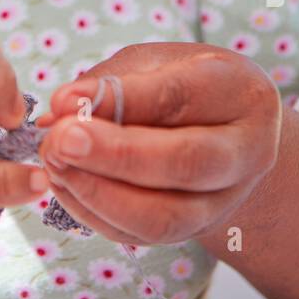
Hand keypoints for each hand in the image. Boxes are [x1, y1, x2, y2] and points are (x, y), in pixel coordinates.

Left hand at [35, 42, 282, 244]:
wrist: (225, 133)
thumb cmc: (183, 83)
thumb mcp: (156, 62)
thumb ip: (113, 83)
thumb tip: (60, 110)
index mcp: (240, 93)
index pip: (180, 97)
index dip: (119, 101)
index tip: (64, 100)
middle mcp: (245, 153)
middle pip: (185, 163)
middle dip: (115, 156)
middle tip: (59, 141)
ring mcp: (225, 202)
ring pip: (165, 217)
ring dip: (98, 194)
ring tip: (53, 164)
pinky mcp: (194, 232)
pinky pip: (142, 236)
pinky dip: (94, 213)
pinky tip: (64, 184)